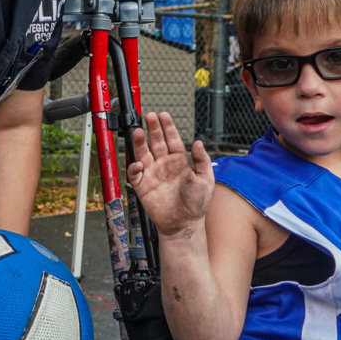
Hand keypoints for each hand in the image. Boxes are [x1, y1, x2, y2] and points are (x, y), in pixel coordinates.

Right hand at [127, 112, 214, 237]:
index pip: (172, 139)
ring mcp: (153, 174)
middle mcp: (165, 164)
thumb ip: (202, 160)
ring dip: (139, 142)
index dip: (168, 127)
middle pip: (156, 142)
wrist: (185, 224)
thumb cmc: (197, 204)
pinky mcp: (143, 186)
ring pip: (143, 153)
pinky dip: (134, 167)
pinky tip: (138, 163)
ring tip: (137, 131)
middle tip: (149, 116)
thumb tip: (198, 142)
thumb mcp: (206, 179)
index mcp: (179, 161)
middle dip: (152, 129)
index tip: (164, 115)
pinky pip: (135, 174)